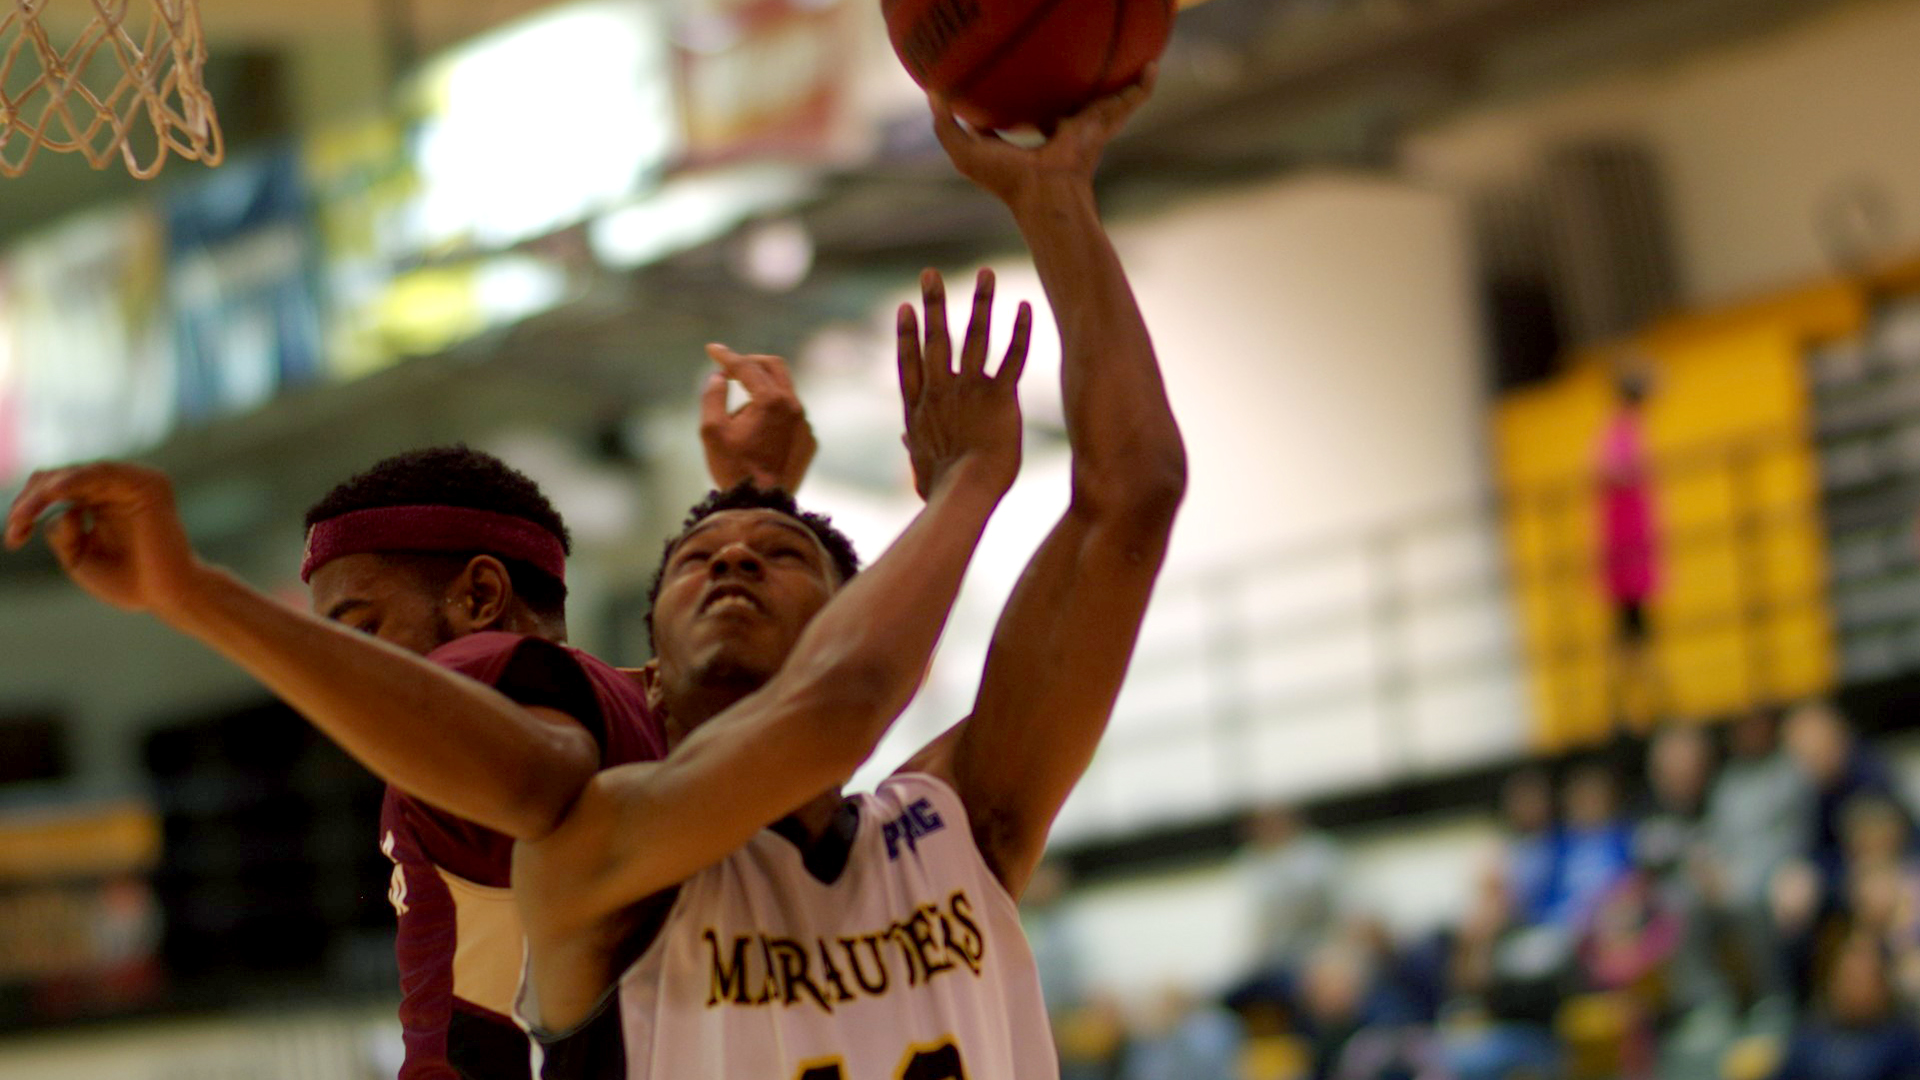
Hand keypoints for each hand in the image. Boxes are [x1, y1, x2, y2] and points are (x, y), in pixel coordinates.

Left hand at [5, 462, 204, 615]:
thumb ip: (61, 533)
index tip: (14, 538)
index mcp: (102, 502)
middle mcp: (117, 489)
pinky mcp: (147, 485)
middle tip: (14, 529)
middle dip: (30, 500)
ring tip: (24, 515)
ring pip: (75, 474)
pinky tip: (53, 493)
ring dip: (44, 493)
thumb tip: (62, 511)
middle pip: (59, 478)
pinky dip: (74, 480)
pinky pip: (103, 472)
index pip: (55, 490)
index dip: (28, 507)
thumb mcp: (79, 558)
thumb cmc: (132, 583)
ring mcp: (133, 484)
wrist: (169, 595)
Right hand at [699, 345, 817, 491]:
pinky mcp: (809, 441)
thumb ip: (713, 396)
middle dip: (751, 363)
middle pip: (775, 367)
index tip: (712, 349)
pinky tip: (758, 435)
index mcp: (772, 401)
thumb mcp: (711, 431)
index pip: (747, 367)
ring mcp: (805, 425)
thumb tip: (720, 377)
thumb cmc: (733, 469)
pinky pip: (791, 417)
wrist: (762, 507)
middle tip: (731, 368)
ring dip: (761, 393)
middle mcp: (795, 408)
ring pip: (784, 393)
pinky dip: (774, 414)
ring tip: (739, 421)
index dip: (727, 356)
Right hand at [897, 268, 1030, 498]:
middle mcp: (940, 391)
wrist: (962, 496)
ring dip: (981, 302)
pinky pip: (1012, 358)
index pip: (909, 362)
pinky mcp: (998, 396)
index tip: (907, 306)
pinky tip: (1025, 307)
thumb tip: (905, 443)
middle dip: (934, 303)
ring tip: (987, 274)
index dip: (907, 332)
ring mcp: (968, 390)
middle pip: (935, 339)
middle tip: (931, 273)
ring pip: (974, 337)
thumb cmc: (942, 490)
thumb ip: (914, 448)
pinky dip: (1020, 332)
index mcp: (919, 408)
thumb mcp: (920, 468)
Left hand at [930, 66, 1155, 207]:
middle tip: (1084, 55)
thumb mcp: (966, 151)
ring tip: (1133, 52)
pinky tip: (1152, 64)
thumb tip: (932, 93)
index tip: (1030, 77)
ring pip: (1110, 98)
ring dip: (1123, 79)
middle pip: (1079, 99)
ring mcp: (1089, 127)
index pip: (1040, 110)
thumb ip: (946, 125)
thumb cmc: (1006, 181)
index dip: (1035, 94)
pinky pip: (1128, 103)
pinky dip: (1142, 86)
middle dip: (1084, 81)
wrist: (1042, 194)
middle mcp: (1069, 129)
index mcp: (1040, 135)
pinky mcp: (1103, 125)